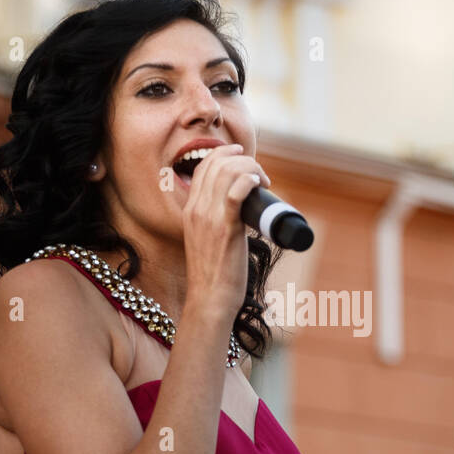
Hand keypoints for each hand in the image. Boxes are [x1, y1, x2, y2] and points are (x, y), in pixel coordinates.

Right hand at [180, 143, 269, 321]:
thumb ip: (216, 222)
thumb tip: (238, 213)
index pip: (202, 167)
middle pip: (215, 164)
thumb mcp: (206, 240)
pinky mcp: (226, 228)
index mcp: (190, 210)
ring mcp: (209, 218)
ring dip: (250, 168)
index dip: (224, 155)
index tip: (243, 160)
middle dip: (242, 159)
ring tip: (263, 181)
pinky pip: (237, 192)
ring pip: (227, 172)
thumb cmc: (214, 274)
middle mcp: (197, 209)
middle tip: (259, 174)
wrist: (210, 298)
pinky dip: (249, 180)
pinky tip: (259, 184)